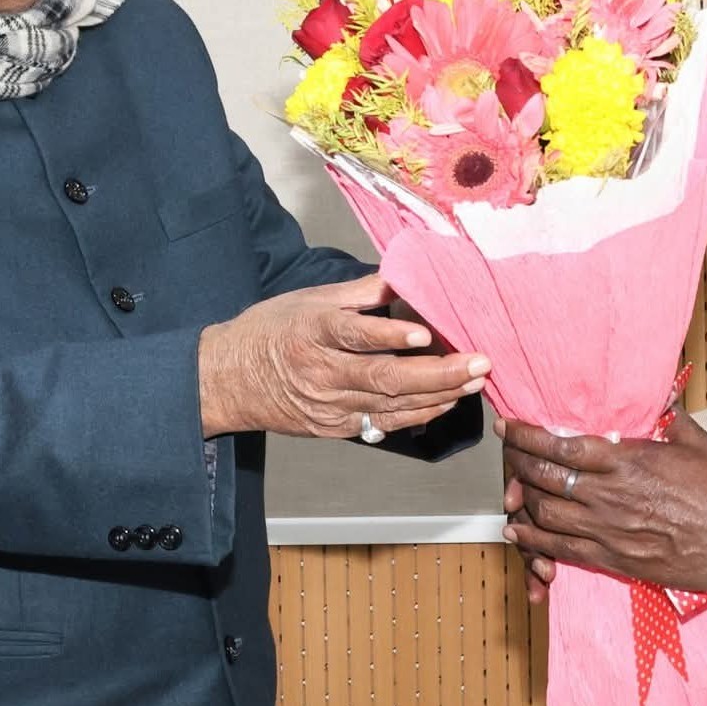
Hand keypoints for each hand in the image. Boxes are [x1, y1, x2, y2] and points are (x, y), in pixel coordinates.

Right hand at [199, 275, 488, 439]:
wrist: (228, 381)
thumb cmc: (270, 332)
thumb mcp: (307, 300)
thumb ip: (357, 293)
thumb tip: (402, 276)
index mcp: (312, 332)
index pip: (355, 335)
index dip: (391, 337)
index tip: (426, 335)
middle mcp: (320, 372)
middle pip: (384, 378)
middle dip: (438, 373)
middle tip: (478, 363)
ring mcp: (327, 406)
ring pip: (391, 406)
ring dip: (438, 396)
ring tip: (474, 381)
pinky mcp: (333, 429)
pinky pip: (383, 424)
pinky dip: (418, 415)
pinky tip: (445, 403)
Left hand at [498, 412, 706, 594]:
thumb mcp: (696, 442)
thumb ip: (670, 418)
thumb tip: (660, 397)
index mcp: (628, 460)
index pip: (562, 445)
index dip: (527, 436)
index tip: (509, 427)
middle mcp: (611, 495)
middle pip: (546, 478)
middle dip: (519, 465)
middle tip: (508, 455)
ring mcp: (611, 531)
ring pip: (547, 515)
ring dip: (523, 502)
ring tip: (511, 492)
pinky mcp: (617, 562)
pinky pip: (563, 551)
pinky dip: (536, 541)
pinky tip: (520, 533)